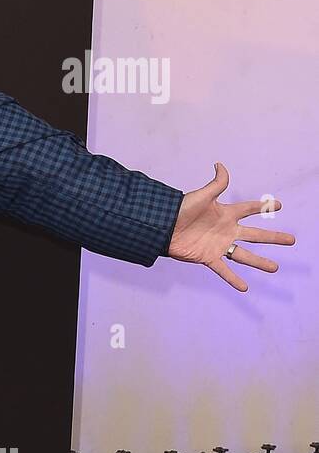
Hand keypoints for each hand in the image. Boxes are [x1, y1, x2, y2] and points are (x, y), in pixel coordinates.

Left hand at [167, 163, 295, 291]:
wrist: (162, 227)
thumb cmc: (180, 209)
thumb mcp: (201, 196)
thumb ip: (216, 184)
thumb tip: (219, 164)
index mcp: (226, 214)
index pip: (248, 209)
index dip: (262, 207)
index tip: (278, 206)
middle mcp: (226, 230)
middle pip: (255, 235)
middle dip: (273, 238)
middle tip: (291, 240)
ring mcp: (218, 245)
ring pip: (244, 255)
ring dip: (259, 262)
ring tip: (275, 268)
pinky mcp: (208, 257)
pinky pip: (223, 270)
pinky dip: (232, 279)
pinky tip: (244, 288)